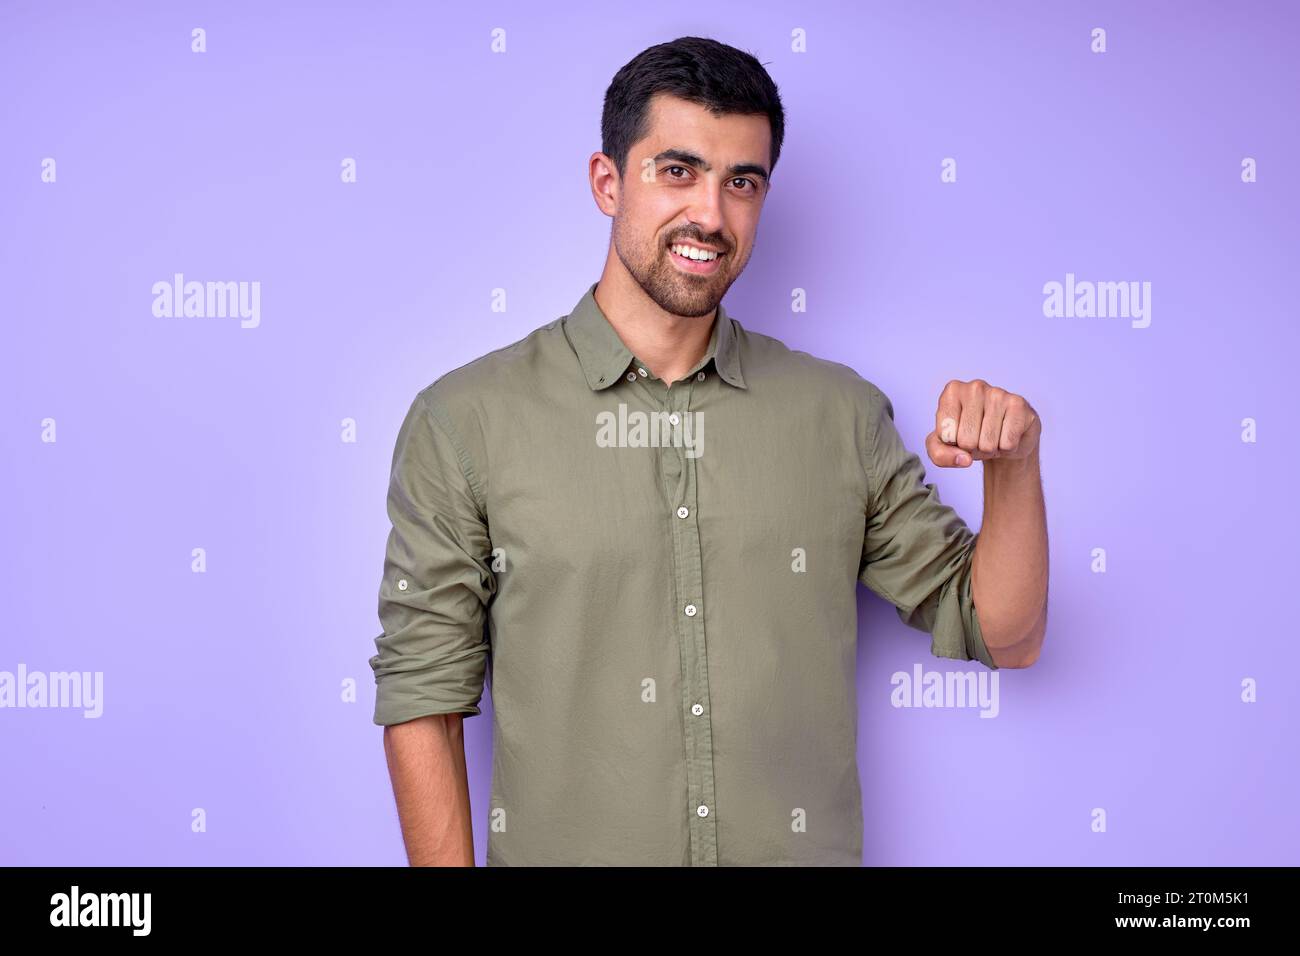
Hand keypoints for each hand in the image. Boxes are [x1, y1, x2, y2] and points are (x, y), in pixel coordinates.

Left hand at [925, 379, 1040, 467]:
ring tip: (993, 436)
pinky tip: (1007, 434)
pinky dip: (1007, 448)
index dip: (952, 442)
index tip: (958, 432)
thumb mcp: (944, 447)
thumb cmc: (969, 436)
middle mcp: (974, 387)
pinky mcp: (1019, 405)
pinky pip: (1008, 443)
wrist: (1003, 437)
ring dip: (990, 449)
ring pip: (988, 443)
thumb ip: (940, 454)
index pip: (946, 434)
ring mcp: (998, 394)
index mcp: (952, 392)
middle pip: (966, 440)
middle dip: (972, 448)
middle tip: (978, 437)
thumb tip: (963, 459)